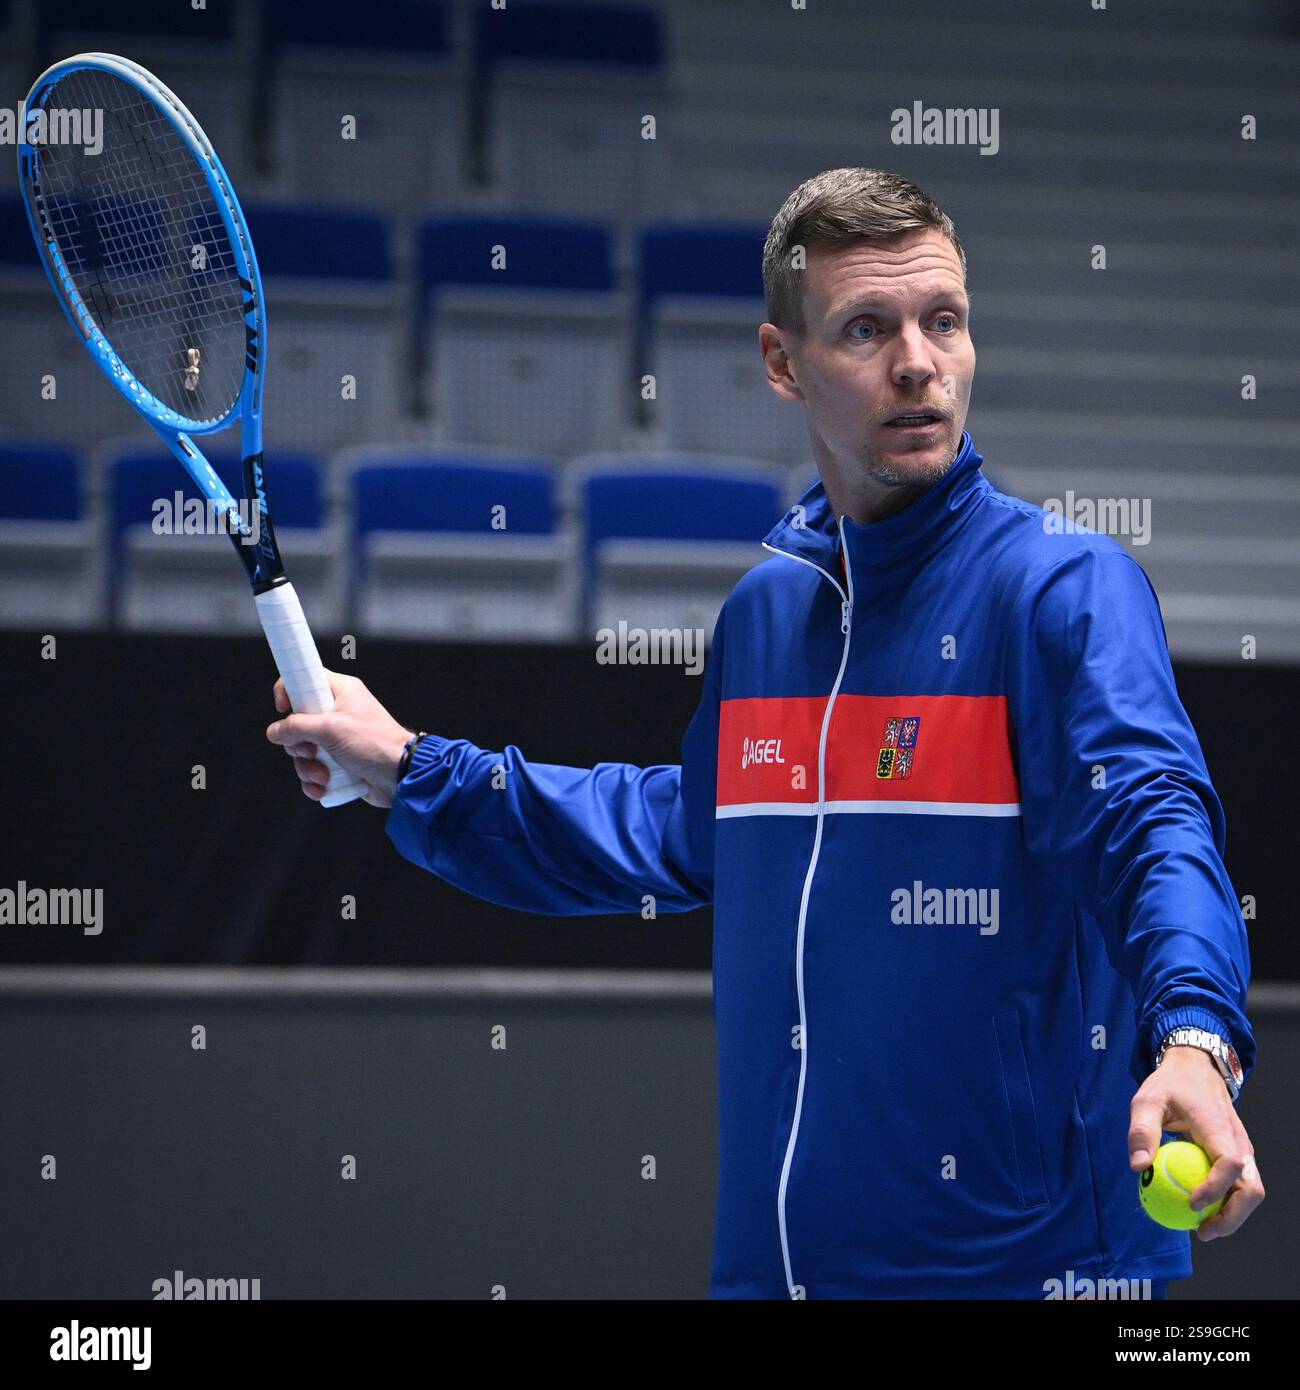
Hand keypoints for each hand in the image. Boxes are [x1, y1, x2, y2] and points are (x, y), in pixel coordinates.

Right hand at [265, 671, 412, 808]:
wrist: (401, 777)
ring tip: (323, 775)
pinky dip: (314, 781)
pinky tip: (323, 787)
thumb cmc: (374, 744)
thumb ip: (296, 727)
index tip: (283, 708)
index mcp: (340, 692)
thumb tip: (274, 732)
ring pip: (302, 750)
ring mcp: (337, 739)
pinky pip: (312, 769)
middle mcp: (338, 713)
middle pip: (297, 722)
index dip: (288, 690)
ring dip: (306, 767)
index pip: (304, 678)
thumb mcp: (331, 729)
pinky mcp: (338, 762)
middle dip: (297, 744)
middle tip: (311, 751)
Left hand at [1129, 1046, 1263, 1241]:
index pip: (1229, 1164)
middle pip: (1250, 1187)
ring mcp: (1242, 1149)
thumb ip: (1142, 1131)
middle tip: (1201, 1231)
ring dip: (1232, 1214)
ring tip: (1203, 1228)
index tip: (1191, 1204)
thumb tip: (1138, 1168)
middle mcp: (1238, 1141)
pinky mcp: (1239, 1154)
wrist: (1195, 1068)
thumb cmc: (1170, 1084)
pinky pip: (1241, 1184)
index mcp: (1218, 1127)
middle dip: (1231, 1216)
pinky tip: (1203, 1210)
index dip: (1214, 1188)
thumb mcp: (1148, 1099)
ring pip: (1250, 1190)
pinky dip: (1228, 1202)